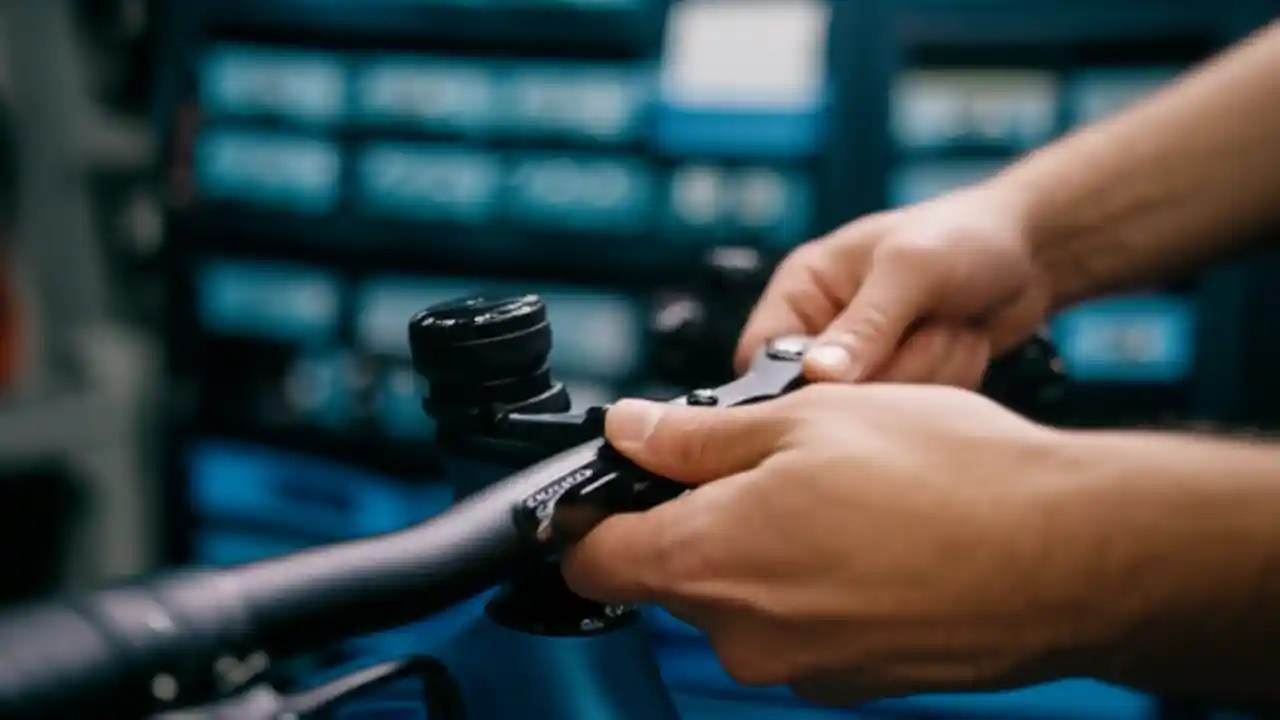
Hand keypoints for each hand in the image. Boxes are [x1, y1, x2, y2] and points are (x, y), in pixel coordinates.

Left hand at [562, 386, 1126, 703]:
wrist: (1066, 556)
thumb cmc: (946, 479)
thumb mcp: (803, 419)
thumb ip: (695, 435)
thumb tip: (628, 430)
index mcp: (707, 562)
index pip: (591, 561)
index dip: (593, 519)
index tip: (620, 488)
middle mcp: (740, 634)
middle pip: (671, 577)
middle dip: (699, 524)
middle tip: (767, 468)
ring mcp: (796, 669)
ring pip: (741, 602)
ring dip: (764, 553)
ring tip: (838, 501)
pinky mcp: (848, 682)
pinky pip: (798, 629)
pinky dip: (814, 588)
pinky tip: (871, 544)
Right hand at [736, 183, 1052, 386]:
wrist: (1034, 252)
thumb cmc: (963, 237)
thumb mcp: (911, 270)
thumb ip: (863, 326)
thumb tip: (816, 377)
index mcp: (804, 291)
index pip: (763, 357)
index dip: (796, 380)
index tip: (849, 381)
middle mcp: (824, 329)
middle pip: (823, 394)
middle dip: (891, 367)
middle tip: (929, 327)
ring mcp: (867, 362)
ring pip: (872, 408)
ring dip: (927, 370)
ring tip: (951, 325)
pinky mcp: (905, 384)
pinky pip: (910, 412)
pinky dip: (947, 379)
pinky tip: (962, 342)